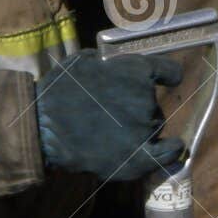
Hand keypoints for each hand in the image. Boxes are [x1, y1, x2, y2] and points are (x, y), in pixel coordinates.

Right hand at [34, 51, 184, 180]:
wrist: (44, 126)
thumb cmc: (60, 88)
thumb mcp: (85, 60)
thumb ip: (108, 62)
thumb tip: (115, 64)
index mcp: (137, 72)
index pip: (168, 71)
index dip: (168, 75)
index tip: (169, 78)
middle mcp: (146, 99)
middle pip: (154, 103)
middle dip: (139, 105)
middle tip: (114, 112)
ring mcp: (144, 130)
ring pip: (154, 126)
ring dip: (142, 126)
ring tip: (114, 132)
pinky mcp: (138, 157)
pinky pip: (165, 154)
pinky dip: (172, 150)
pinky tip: (173, 147)